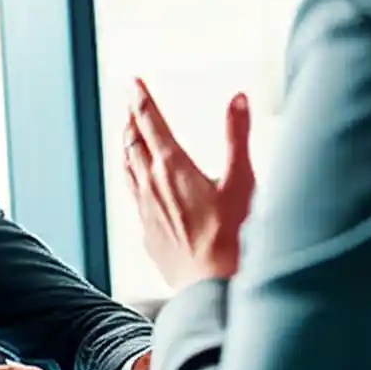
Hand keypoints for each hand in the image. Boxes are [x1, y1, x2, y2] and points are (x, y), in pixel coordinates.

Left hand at [122, 79, 254, 290]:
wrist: (211, 287)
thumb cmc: (233, 236)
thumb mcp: (242, 180)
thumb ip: (238, 135)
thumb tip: (237, 97)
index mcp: (173, 166)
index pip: (151, 122)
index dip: (142, 99)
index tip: (133, 82)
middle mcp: (151, 184)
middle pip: (134, 143)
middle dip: (133, 120)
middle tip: (131, 105)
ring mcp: (145, 209)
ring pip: (128, 169)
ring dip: (128, 147)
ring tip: (129, 135)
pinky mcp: (147, 232)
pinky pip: (133, 196)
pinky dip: (132, 178)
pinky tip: (137, 182)